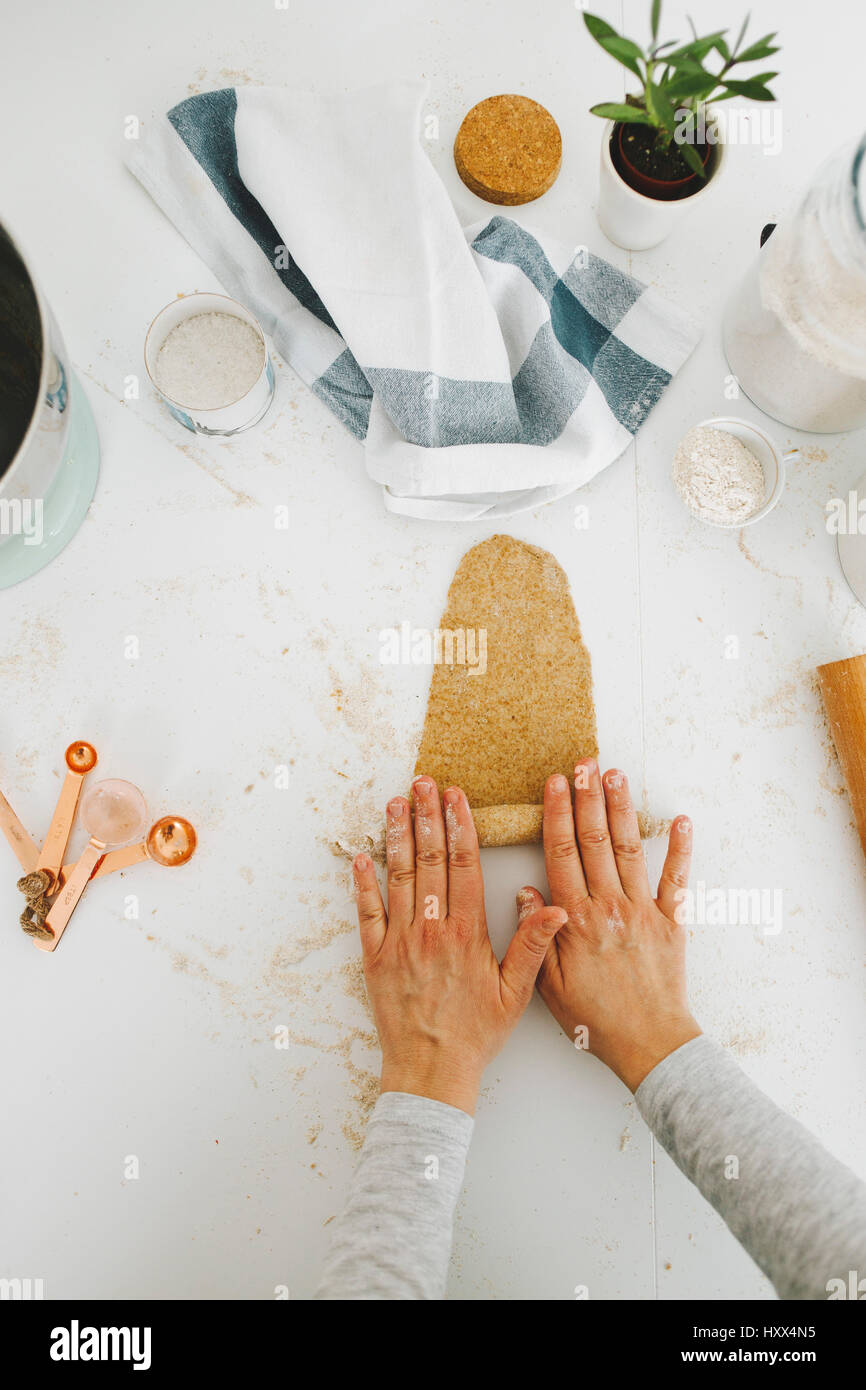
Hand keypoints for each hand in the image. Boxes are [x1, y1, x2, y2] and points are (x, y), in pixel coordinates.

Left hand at [352, 777, 567, 1114]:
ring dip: (396, 837)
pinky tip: (360, 855)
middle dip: (426, 817)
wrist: (431, 1070)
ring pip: (397, 878)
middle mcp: (432, 930)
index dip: (459, 826)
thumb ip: (532, 945)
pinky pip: (366, 913)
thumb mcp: (516, 992)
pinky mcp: (375, 958)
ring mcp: (400, 941)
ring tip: (395, 803)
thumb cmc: (476, 1033)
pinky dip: (362, 883)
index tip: (455, 796)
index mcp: (467, 933)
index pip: (464, 866)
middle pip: (430, 861)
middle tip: (422, 782)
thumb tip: (555, 907)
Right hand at [528, 761, 700, 1091]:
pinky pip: (677, 880)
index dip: (558, 815)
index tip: (556, 783)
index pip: (562, 854)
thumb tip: (525, 890)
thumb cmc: (595, 1019)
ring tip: (616, 775)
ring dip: (622, 810)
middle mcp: (609, 907)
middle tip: (584, 764)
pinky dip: (680, 849)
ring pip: (629, 850)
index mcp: (575, 920)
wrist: (649, 1044)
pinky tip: (680, 821)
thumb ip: (537, 934)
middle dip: (588, 798)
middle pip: (595, 841)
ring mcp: (643, 912)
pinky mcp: (672, 923)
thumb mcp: (548, 983)